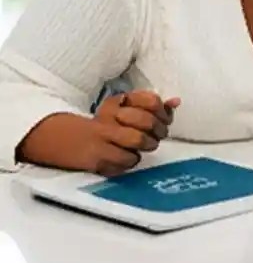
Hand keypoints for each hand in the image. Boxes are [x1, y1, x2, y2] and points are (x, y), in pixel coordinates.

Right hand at [16, 90, 180, 175]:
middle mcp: (109, 115)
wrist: (64, 141)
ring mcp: (101, 135)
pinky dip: (129, 161)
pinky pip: (126, 161)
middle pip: (148, 122)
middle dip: (157, 133)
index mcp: (116, 101)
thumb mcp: (124, 111)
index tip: (162, 121)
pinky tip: (123, 158)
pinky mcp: (96, 157)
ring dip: (143, 147)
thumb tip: (177, 102)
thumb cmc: (104, 127)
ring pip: (138, 141)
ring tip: (138, 148)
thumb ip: (153, 107)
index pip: (151, 101)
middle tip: (154, 138)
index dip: (162, 114)